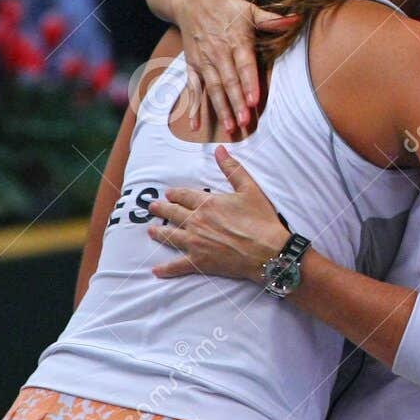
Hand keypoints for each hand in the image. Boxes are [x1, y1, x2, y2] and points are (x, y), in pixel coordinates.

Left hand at [148, 148, 291, 281]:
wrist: (268, 251)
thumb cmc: (261, 220)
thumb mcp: (250, 189)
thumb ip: (232, 169)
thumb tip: (220, 149)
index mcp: (208, 203)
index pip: (184, 195)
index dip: (175, 194)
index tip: (169, 193)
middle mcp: (197, 221)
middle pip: (173, 213)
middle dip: (162, 209)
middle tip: (153, 207)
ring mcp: (196, 242)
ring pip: (171, 235)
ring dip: (159, 232)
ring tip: (151, 231)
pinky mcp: (200, 262)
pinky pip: (178, 265)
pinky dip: (166, 269)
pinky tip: (156, 270)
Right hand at [173, 0, 294, 135]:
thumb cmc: (226, 5)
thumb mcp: (249, 9)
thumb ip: (272, 20)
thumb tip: (298, 19)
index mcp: (236, 40)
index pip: (244, 65)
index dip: (249, 83)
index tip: (255, 101)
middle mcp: (219, 53)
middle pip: (229, 81)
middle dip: (236, 103)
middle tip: (244, 122)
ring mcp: (204, 60)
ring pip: (212, 87)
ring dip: (220, 108)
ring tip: (229, 127)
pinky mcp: (192, 64)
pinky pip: (192, 87)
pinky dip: (193, 106)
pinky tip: (195, 124)